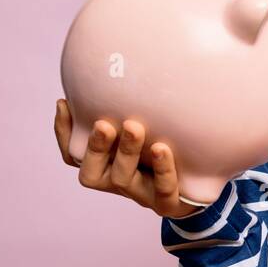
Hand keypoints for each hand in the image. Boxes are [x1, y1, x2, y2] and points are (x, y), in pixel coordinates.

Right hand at [54, 98, 201, 219]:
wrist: (203, 182)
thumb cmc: (169, 146)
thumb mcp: (150, 123)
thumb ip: (131, 104)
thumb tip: (122, 63)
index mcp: (106, 165)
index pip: (75, 153)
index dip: (65, 133)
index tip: (65, 102)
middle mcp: (118, 182)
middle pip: (92, 173)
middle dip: (95, 147)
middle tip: (103, 124)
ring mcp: (142, 194)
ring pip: (123, 179)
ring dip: (126, 152)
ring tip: (134, 127)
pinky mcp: (169, 203)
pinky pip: (164, 190)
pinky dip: (162, 169)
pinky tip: (162, 148)